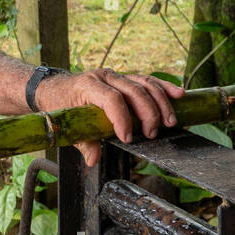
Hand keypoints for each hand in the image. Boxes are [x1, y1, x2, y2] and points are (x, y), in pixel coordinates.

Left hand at [32, 68, 184, 166]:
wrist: (55, 88)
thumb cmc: (61, 106)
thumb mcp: (68, 125)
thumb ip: (83, 142)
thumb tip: (93, 159)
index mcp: (87, 85)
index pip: (111, 99)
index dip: (122, 119)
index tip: (128, 138)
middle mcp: (103, 76)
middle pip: (132, 90)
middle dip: (147, 113)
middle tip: (152, 134)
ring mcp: (115, 75)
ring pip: (144, 83)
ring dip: (161, 102)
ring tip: (171, 122)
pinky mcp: (124, 78)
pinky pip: (147, 80)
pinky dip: (164, 87)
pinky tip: (179, 95)